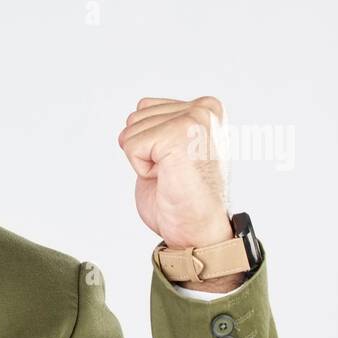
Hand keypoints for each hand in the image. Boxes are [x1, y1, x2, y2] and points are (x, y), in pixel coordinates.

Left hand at [117, 95, 233, 249]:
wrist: (198, 229)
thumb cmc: (182, 197)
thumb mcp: (170, 148)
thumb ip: (160, 125)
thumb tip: (135, 115)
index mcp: (206, 108)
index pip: (144, 107)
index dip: (147, 143)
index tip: (175, 164)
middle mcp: (204, 109)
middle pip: (135, 118)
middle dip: (143, 151)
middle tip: (172, 172)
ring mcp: (193, 119)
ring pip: (131, 132)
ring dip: (143, 161)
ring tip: (171, 175)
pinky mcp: (178, 135)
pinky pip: (131, 146)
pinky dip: (141, 170)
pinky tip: (167, 178)